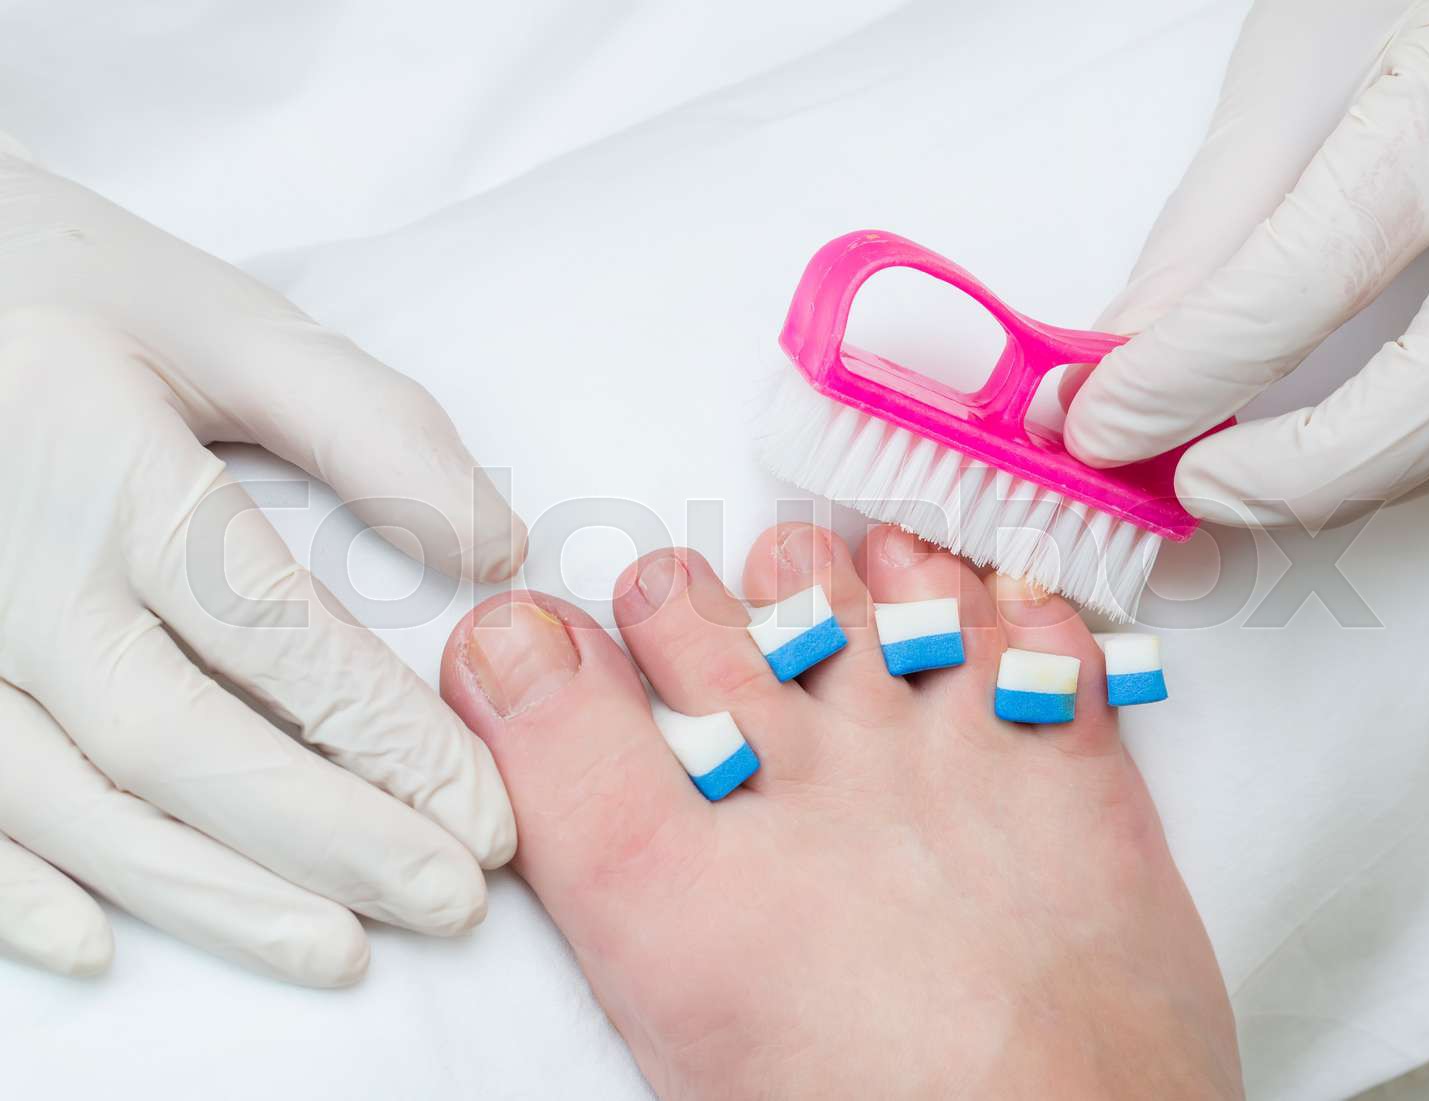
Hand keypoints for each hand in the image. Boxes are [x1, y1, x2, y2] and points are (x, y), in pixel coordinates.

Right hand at [0, 141, 524, 982]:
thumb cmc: (70, 291)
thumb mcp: (222, 321)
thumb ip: (368, 426)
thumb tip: (498, 550)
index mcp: (108, 470)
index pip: (270, 634)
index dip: (386, 737)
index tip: (491, 814)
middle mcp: (11, 571)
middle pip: (178, 741)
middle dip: (326, 839)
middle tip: (451, 903)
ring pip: (66, 799)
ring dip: (203, 890)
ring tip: (336, 951)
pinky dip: (9, 889)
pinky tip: (100, 947)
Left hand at [1063, 0, 1428, 526]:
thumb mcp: (1305, 61)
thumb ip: (1217, 213)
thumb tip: (1124, 349)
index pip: (1296, 287)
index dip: (1180, 379)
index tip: (1098, 425)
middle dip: (1299, 473)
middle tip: (1193, 486)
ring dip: (1368, 473)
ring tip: (1258, 467)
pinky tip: (1370, 436)